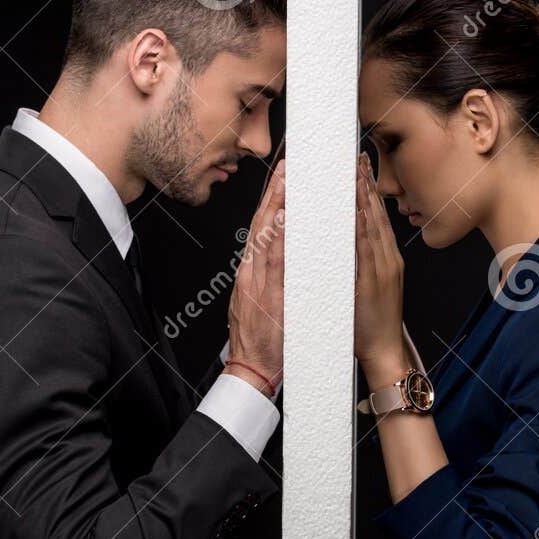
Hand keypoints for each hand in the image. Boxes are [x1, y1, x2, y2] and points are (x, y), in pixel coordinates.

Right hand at [225, 158, 284, 395]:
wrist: (252, 370)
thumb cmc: (259, 340)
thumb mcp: (259, 303)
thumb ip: (268, 279)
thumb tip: (283, 256)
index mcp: (250, 274)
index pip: (260, 230)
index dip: (270, 202)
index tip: (282, 179)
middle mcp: (251, 275)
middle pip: (260, 227)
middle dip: (273, 195)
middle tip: (287, 169)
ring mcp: (257, 285)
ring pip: (266, 240)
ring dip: (277, 209)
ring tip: (289, 183)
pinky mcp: (267, 298)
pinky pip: (275, 265)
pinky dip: (278, 241)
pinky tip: (285, 222)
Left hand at [355, 153, 406, 380]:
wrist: (384, 353)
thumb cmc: (372, 324)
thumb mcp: (370, 288)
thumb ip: (361, 265)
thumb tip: (346, 242)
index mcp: (386, 259)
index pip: (375, 217)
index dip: (367, 190)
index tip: (358, 167)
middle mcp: (387, 260)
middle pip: (375, 214)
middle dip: (365, 184)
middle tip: (355, 158)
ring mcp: (383, 269)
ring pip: (371, 226)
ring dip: (361, 198)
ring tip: (352, 172)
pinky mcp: (376, 281)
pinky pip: (364, 248)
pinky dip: (358, 226)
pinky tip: (352, 209)